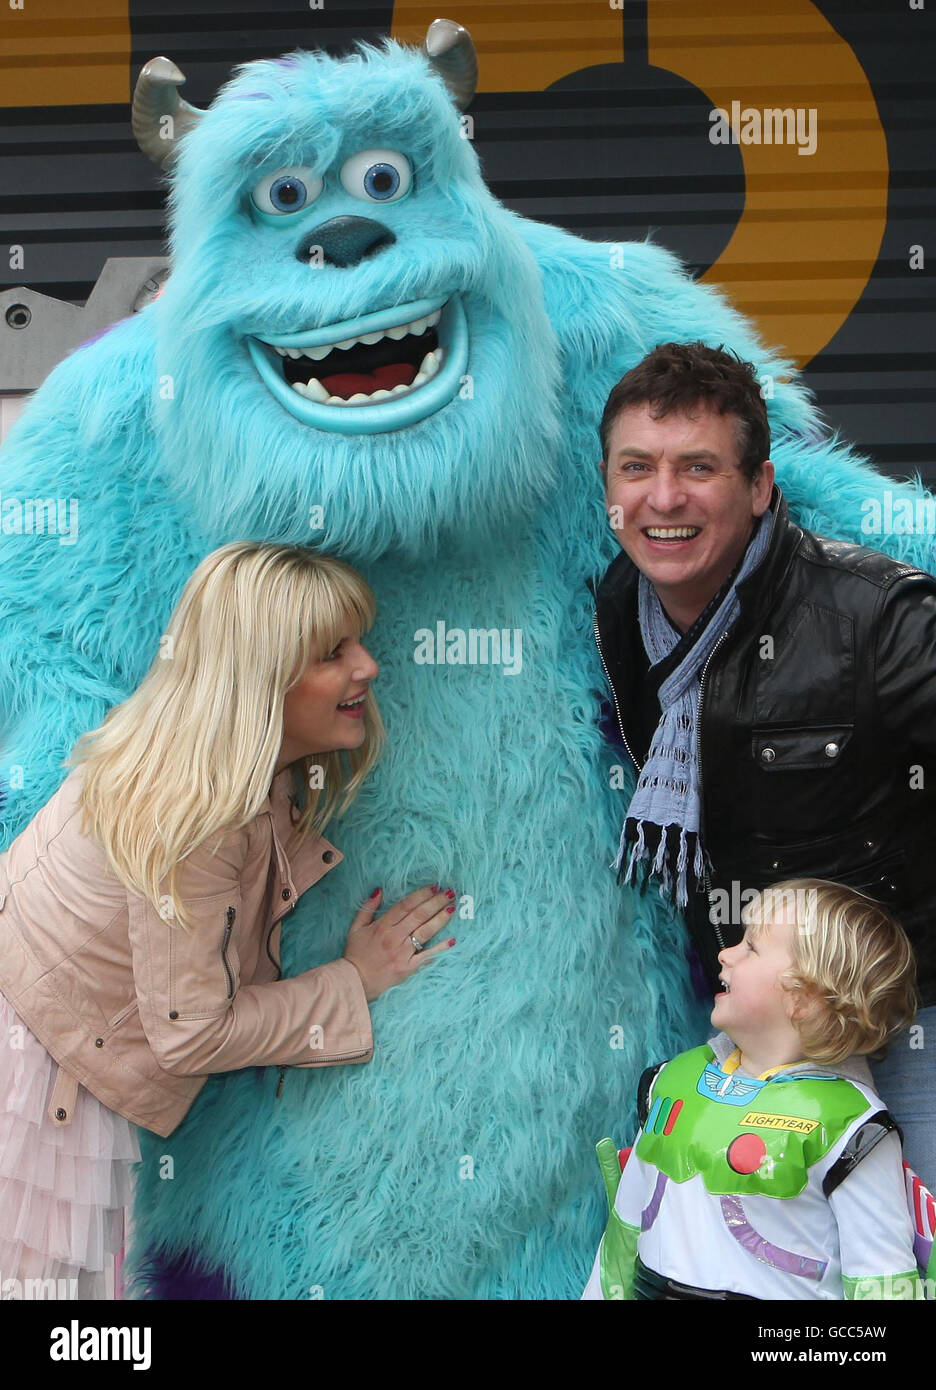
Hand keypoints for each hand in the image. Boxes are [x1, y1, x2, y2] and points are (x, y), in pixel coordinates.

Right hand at [342, 885, 456, 1001]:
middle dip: (436, 902)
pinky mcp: (409, 967)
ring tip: (452, 908)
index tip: (434, 887)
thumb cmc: (356, 954)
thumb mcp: (356, 928)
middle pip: (419, 915)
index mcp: (382, 926)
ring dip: (441, 919)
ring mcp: (403, 953)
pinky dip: (441, 948)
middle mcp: (394, 937)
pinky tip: (453, 940)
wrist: (356, 981)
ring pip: (426, 932)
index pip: (406, 905)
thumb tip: (379, 890)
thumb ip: (368, 908)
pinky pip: (428, 956)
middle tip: (449, 892)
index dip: (421, 895)